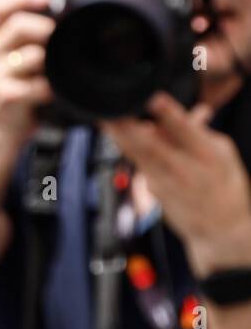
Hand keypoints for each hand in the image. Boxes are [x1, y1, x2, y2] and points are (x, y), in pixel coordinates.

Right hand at [0, 0, 55, 146]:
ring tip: (58, 69)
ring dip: (50, 61)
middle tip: (60, 37)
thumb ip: (34, 37)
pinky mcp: (4, 95)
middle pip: (18, 25)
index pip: (0, 6)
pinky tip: (52, 93)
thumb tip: (68, 14)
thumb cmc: (17, 88)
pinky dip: (49, 89)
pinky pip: (35, 86)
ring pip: (30, 55)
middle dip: (46, 28)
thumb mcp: (18, 58)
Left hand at [102, 92, 250, 278]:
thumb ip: (198, 131)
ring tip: (104, 118)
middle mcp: (186, 170)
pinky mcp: (153, 190)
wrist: (221, 229)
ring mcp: (166, 183)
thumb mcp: (221, 152)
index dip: (169, 115)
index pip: (187, 132)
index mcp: (209, 156)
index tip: (154, 99)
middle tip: (113, 110)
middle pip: (152, 146)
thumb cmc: (223, 182)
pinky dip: (127, 146)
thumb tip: (182, 112)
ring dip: (119, 136)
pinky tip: (114, 131)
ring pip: (138, 156)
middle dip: (131, 128)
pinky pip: (138, 163)